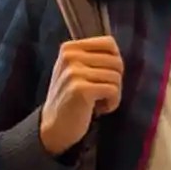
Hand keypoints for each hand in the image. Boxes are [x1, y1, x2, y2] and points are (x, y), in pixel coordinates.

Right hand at [39, 36, 123, 156]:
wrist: (53, 126)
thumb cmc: (70, 98)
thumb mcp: (75, 70)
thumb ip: (92, 57)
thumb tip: (117, 52)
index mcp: (69, 48)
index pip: (109, 43)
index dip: (115, 62)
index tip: (105, 77)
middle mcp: (70, 56)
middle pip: (116, 62)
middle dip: (115, 81)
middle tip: (102, 93)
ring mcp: (74, 72)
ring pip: (116, 77)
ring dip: (114, 94)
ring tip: (98, 102)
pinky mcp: (81, 89)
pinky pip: (113, 90)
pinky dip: (112, 103)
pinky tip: (99, 109)